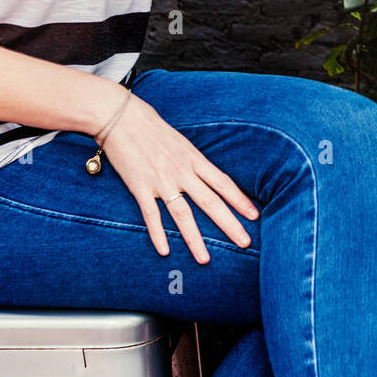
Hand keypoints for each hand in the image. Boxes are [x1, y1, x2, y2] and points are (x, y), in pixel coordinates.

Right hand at [99, 91, 259, 263]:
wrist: (122, 118)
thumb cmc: (152, 128)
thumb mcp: (181, 142)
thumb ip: (193, 161)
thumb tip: (207, 176)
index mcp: (194, 159)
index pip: (223, 183)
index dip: (240, 200)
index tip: (254, 215)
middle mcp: (182, 171)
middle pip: (210, 202)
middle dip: (229, 224)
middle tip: (245, 242)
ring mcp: (161, 181)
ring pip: (183, 215)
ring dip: (195, 239)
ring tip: (205, 259)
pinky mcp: (140, 187)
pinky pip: (151, 215)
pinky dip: (158, 234)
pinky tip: (165, 251)